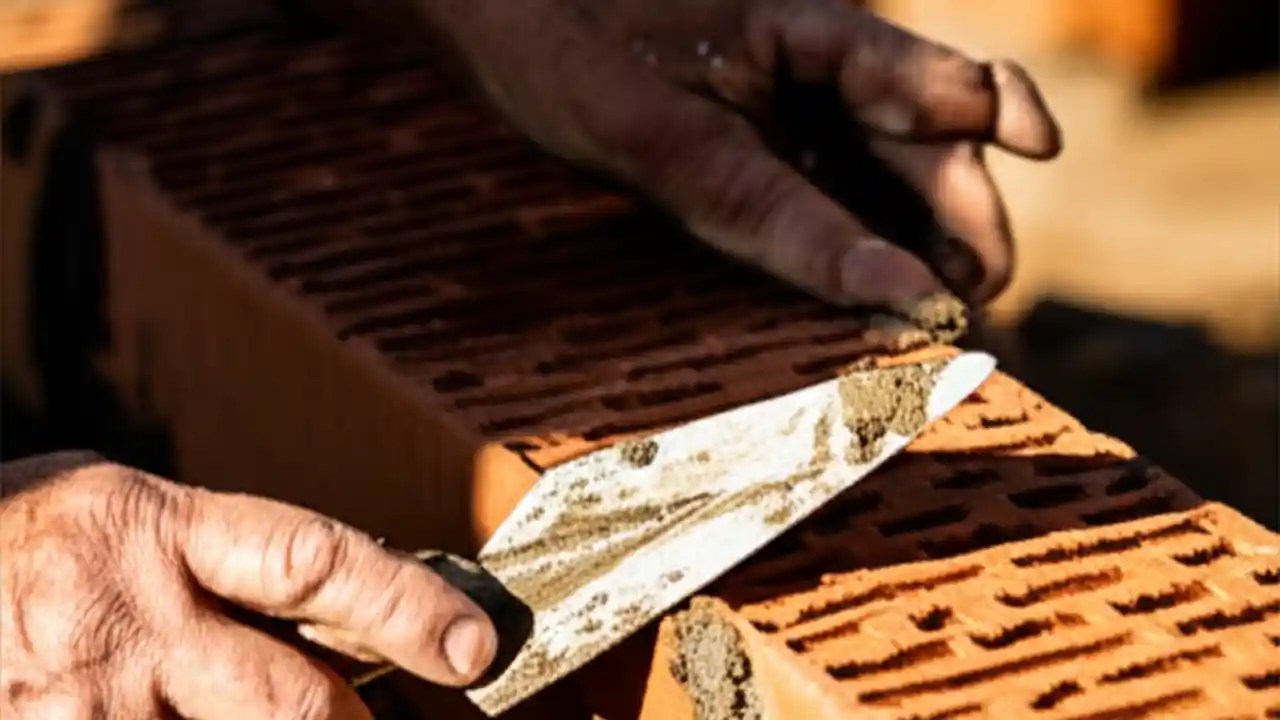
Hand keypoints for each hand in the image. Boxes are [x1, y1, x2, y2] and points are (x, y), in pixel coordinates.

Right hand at [0, 452, 496, 718]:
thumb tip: (338, 609)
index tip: (474, 645)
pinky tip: (163, 718)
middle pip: (297, 700)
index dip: (404, 605)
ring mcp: (89, 708)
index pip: (314, 561)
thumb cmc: (18, 544)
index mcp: (158, 527)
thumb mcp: (121, 516)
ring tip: (214, 704)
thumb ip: (223, 559)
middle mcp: (130, 619)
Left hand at [426, 0, 1059, 307]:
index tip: (1036, 179)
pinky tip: (871, 298)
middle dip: (964, 221)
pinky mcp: (767, 144)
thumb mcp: (671, 144)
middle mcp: (820, 67)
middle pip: (930, 142)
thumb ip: (782, 214)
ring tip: (937, 317)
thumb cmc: (574, 50)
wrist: (500, 16)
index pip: (926, 78)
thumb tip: (899, 293)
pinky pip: (837, 196)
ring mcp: (796, 106)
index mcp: (811, 31)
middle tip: (972, 306)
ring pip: (894, 176)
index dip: (993, 121)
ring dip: (920, 244)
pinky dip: (859, 248)